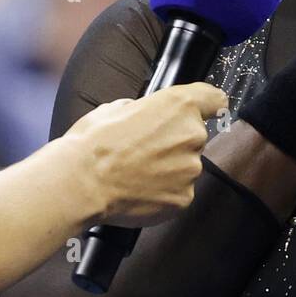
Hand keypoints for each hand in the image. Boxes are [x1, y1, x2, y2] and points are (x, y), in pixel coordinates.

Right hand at [63, 82, 227, 224]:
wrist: (81, 183)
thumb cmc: (93, 144)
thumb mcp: (115, 108)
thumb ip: (142, 109)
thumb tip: (143, 114)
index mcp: (179, 105)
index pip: (214, 99)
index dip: (209, 105)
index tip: (209, 110)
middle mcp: (192, 135)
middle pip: (195, 137)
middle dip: (175, 143)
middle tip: (145, 151)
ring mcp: (191, 168)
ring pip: (187, 166)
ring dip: (170, 169)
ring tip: (137, 174)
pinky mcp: (184, 197)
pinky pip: (179, 192)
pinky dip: (164, 193)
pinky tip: (140, 191)